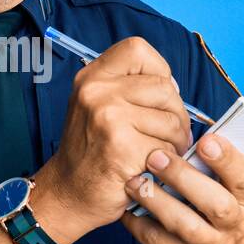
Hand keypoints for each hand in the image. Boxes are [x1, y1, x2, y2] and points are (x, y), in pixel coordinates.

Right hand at [32, 37, 192, 243]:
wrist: (67, 193)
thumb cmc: (91, 152)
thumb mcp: (98, 106)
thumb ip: (129, 88)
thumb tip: (173, 86)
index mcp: (92, 77)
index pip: (137, 50)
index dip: (158, 70)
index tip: (157, 95)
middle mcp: (97, 92)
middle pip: (164, 88)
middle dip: (176, 115)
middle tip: (167, 135)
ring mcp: (108, 119)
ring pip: (171, 120)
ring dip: (174, 142)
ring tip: (157, 154)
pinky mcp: (122, 148)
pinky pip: (167, 149)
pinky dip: (165, 163)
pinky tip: (149, 169)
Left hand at [119, 126, 243, 243]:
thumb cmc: (229, 218)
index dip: (227, 160)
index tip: (206, 140)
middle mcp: (232, 226)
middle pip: (214, 203)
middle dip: (185, 178)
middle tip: (156, 155)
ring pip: (184, 226)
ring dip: (157, 202)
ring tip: (135, 181)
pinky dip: (139, 225)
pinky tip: (125, 207)